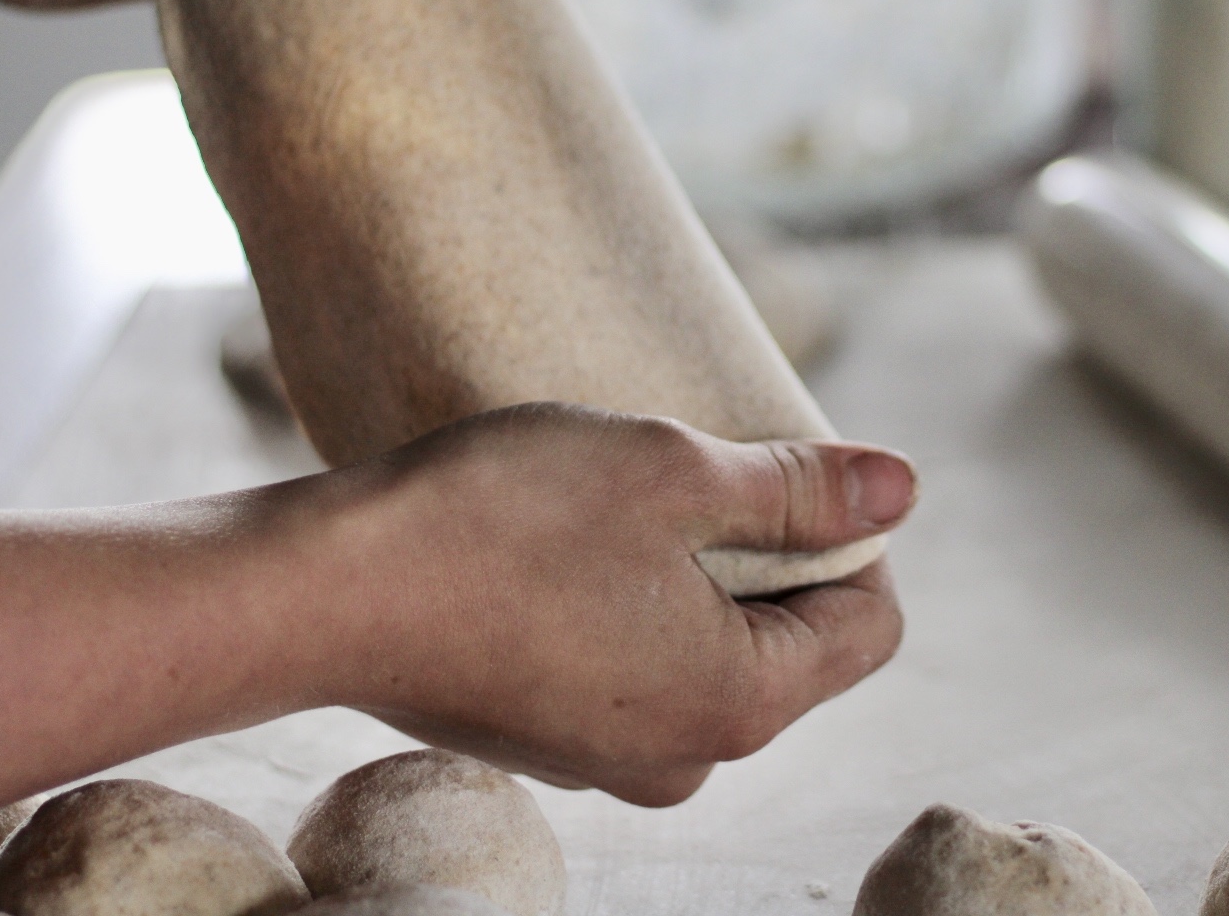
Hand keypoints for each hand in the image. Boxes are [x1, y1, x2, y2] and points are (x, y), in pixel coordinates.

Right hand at [307, 403, 915, 805]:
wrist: (324, 591)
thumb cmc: (500, 521)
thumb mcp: (671, 474)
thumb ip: (799, 490)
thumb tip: (904, 489)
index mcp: (739, 705)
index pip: (871, 623)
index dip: (847, 532)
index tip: (773, 469)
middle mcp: (685, 759)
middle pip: (790, 639)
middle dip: (761, 548)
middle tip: (683, 472)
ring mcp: (611, 759)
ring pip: (707, 646)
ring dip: (686, 567)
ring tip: (611, 503)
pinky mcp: (551, 738)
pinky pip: (634, 662)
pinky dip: (623, 598)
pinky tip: (558, 545)